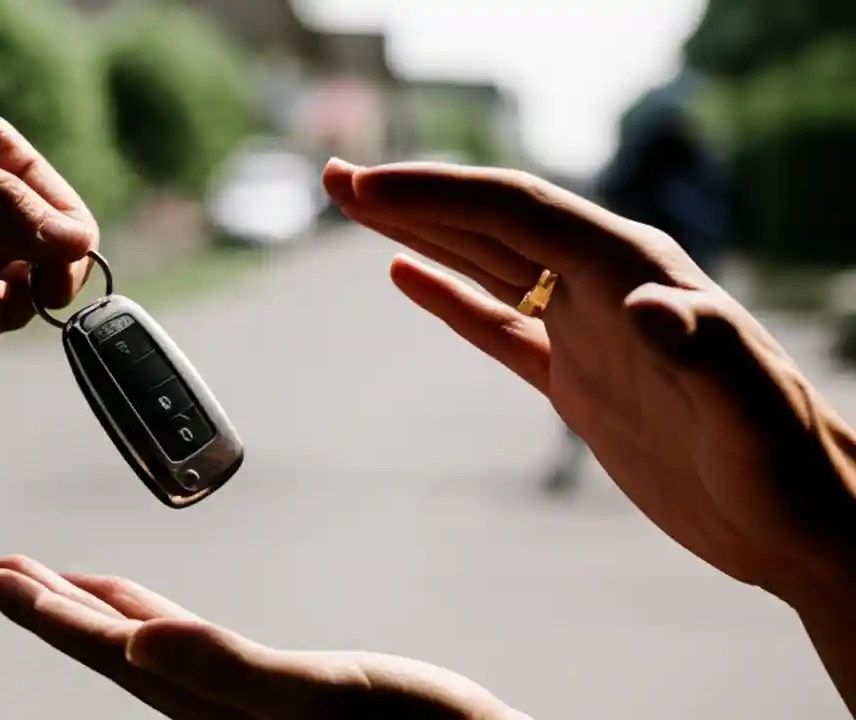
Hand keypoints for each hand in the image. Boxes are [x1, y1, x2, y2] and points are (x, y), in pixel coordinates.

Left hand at [0, 556, 526, 719]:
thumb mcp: (314, 700)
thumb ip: (225, 673)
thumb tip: (134, 645)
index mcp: (207, 705)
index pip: (104, 652)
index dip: (43, 614)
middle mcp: (210, 704)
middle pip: (110, 649)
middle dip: (49, 610)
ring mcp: (239, 698)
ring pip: (145, 644)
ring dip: (92, 612)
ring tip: (51, 584)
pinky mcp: (275, 689)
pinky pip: (195, 646)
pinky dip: (158, 620)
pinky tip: (146, 615)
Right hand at [323, 159, 855, 603]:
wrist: (799, 521)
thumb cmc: (786, 463)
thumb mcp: (749, 406)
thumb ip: (700, 345)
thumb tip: (641, 303)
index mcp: (632, 270)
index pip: (517, 213)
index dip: (438, 195)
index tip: (367, 189)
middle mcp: (604, 285)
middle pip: (490, 223)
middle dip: (411, 197)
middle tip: (336, 180)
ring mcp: (586, 331)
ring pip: (487, 264)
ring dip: (419, 233)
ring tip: (356, 207)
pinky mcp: (577, 380)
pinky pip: (497, 325)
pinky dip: (448, 298)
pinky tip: (406, 275)